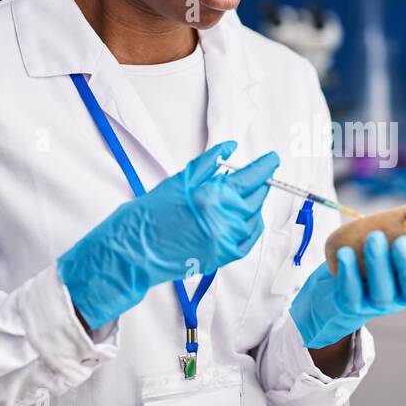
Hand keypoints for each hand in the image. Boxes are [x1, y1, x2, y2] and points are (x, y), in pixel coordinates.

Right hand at [59, 140, 278, 328]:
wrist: (133, 251)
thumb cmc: (149, 215)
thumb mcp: (178, 181)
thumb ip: (209, 164)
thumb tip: (230, 148)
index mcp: (211, 197)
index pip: (252, 177)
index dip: (265, 166)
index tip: (272, 159)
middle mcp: (223, 220)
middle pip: (256, 197)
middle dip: (259, 184)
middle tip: (257, 175)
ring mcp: (225, 241)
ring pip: (254, 217)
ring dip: (253, 203)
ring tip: (244, 195)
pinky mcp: (223, 256)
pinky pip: (249, 239)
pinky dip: (252, 225)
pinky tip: (246, 216)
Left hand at [289, 231, 405, 348]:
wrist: (334, 292)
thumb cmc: (368, 261)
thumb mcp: (387, 245)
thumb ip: (400, 230)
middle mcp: (401, 295)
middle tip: (402, 241)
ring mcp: (376, 303)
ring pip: (382, 290)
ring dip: (379, 263)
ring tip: (374, 237)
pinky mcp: (351, 305)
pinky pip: (351, 292)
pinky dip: (349, 273)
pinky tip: (345, 253)